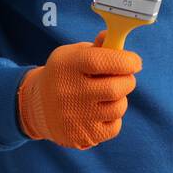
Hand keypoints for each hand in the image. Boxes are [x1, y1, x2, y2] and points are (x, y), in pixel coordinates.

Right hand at [17, 30, 140, 148]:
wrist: (37, 106)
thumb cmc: (64, 75)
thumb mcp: (73, 55)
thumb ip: (98, 48)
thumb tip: (117, 37)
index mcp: (67, 66)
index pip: (102, 61)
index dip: (125, 61)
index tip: (135, 62)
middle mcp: (69, 92)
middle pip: (116, 88)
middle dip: (127, 81)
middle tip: (124, 78)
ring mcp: (75, 117)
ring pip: (118, 108)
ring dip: (120, 99)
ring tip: (107, 95)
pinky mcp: (82, 136)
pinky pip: (115, 127)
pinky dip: (113, 118)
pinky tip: (99, 111)